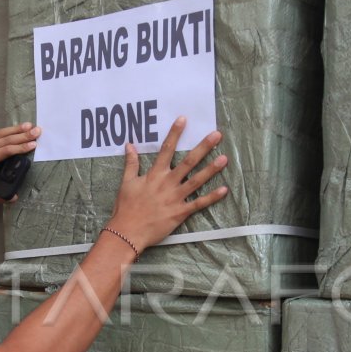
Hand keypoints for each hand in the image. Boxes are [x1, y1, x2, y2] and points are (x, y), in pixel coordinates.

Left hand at [0, 123, 40, 201]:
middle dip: (23, 134)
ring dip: (15, 129)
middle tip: (38, 130)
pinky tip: (13, 130)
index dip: (21, 147)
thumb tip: (13, 199)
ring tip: (29, 125)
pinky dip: (5, 131)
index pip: (6, 151)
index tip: (33, 144)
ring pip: (0, 133)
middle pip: (6, 139)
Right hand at [106, 116, 228, 252]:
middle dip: (203, 147)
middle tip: (217, 135)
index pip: (166, 149)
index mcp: (155, 174)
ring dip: (211, 169)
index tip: (184, 119)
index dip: (175, 133)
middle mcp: (167, 183)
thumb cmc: (126, 207)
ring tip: (224, 158)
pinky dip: (212, 197)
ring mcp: (175, 197)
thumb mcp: (126, 182)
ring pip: (197, 181)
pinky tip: (224, 190)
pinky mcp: (180, 212)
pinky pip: (199, 204)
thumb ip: (131, 163)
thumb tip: (130, 145)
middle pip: (188, 162)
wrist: (127, 232)